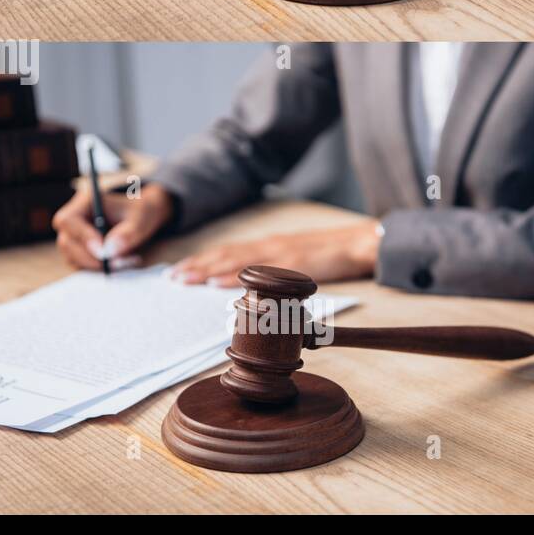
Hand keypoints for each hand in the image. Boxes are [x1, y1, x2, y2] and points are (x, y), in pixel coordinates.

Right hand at [51, 182, 174, 270]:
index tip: (102, 251)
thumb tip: (109, 251)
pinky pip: (80, 264)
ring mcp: (74, 235)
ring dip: (94, 265)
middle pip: (66, 241)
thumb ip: (126, 234)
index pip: (69, 220)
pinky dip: (97, 269)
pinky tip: (118, 263)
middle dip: (88, 257)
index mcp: (85, 201)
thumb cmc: (140, 212)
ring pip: (71, 256)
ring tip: (123, 262)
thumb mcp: (140, 219)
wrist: (142, 217)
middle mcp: (75, 217)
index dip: (83, 237)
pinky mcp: (79, 250)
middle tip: (114, 264)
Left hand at [167, 221, 380, 286]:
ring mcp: (279, 254)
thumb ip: (277, 274)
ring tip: (185, 278)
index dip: (204, 259)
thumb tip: (258, 292)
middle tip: (172, 277)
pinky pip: (257, 272)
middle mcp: (269, 247)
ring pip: (235, 261)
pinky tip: (217, 282)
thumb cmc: (331, 254)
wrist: (361, 242)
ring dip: (207, 269)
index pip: (229, 252)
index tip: (181, 269)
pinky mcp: (291, 264)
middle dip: (197, 265)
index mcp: (269, 247)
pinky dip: (235, 276)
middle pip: (225, 255)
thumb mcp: (298, 262)